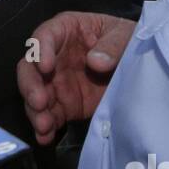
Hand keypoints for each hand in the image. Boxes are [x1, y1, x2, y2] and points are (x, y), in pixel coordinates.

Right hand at [17, 11, 135, 143]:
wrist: (138, 66)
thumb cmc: (126, 39)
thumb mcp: (125, 34)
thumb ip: (112, 45)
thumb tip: (95, 61)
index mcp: (65, 31)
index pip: (45, 37)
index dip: (41, 51)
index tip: (46, 67)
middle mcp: (54, 57)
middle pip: (30, 68)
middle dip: (30, 86)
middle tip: (39, 102)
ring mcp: (57, 83)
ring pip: (35, 95)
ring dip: (35, 111)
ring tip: (44, 125)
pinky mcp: (65, 105)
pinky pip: (50, 116)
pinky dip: (46, 128)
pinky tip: (46, 137)